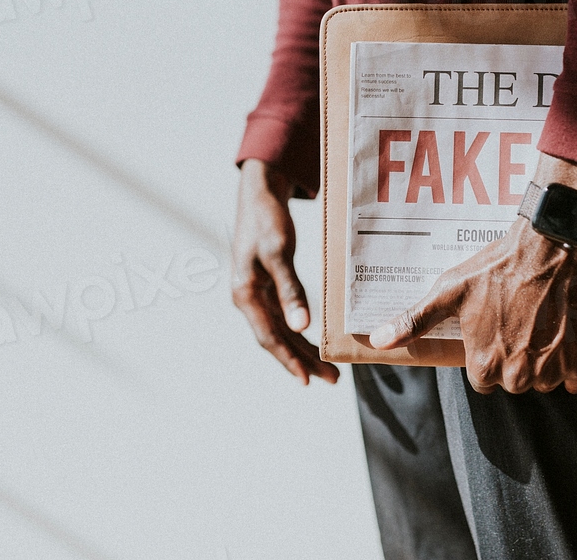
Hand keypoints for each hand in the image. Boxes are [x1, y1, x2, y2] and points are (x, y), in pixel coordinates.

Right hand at [231, 159, 339, 385]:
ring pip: (281, 330)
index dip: (288, 361)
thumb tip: (302, 327)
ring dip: (302, 350)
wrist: (259, 194)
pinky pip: (284, 316)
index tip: (307, 381)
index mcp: (246, 295)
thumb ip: (290, 290)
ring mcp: (257, 293)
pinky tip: (314, 339)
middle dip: (302, 361)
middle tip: (330, 380)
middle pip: (276, 339)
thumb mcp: (279, 253)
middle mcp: (248, 298)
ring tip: (327, 368)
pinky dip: (300, 331)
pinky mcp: (267, 284)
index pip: (269, 338)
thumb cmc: (267, 221)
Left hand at [369, 154, 576, 394]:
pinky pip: (575, 380)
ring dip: (541, 362)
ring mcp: (552, 370)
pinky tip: (562, 333)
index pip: (482, 381)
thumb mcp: (449, 291)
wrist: (549, 247)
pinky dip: (571, 363)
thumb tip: (377, 342)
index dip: (485, 356)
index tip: (492, 331)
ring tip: (539, 325)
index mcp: (485, 364)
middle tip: (516, 324)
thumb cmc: (496, 268)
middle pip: (512, 383)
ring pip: (543, 382)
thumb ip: (413, 321)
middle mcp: (518, 375)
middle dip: (513, 360)